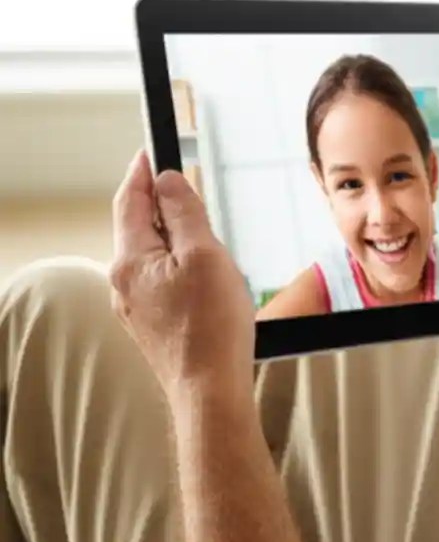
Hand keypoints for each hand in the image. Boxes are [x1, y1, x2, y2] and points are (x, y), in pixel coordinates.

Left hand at [109, 152, 255, 401]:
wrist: (210, 388)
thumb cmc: (212, 325)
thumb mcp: (204, 254)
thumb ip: (183, 213)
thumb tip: (166, 181)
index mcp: (130, 259)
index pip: (128, 202)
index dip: (141, 174)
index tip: (150, 153)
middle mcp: (123, 283)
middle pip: (137, 228)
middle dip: (161, 207)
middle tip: (189, 192)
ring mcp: (135, 307)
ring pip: (150, 256)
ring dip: (174, 239)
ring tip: (205, 238)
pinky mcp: (152, 325)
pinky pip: (159, 281)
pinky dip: (177, 266)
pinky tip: (204, 277)